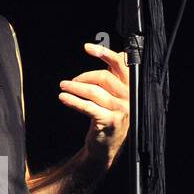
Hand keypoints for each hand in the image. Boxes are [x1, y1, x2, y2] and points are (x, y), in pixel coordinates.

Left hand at [58, 42, 129, 167]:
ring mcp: (121, 110)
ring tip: (63, 87)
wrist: (106, 145)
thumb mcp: (116, 95)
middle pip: (104, 78)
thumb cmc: (109, 117)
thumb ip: (116, 76)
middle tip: (70, 81)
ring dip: (75, 88)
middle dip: (83, 76)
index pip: (120, 64)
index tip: (88, 48)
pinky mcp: (110, 121)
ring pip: (94, 92)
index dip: (104, 53)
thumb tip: (117, 52)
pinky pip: (88, 107)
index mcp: (130, 87)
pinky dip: (73, 101)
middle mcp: (129, 97)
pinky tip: (64, 98)